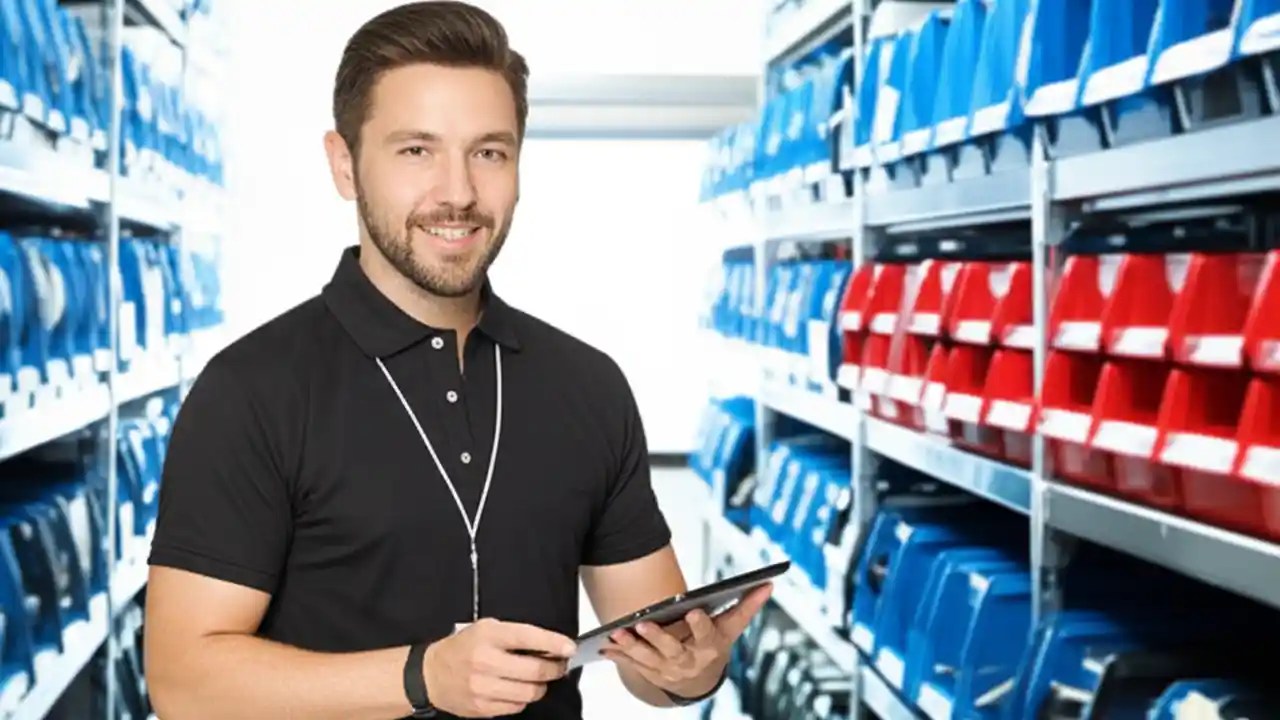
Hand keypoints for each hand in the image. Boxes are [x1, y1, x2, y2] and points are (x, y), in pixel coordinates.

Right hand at [422, 618, 575, 717]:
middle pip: (535, 670)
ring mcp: (483, 687)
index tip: (569, 648)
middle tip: (559, 665)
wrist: (432, 674)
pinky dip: (524, 698)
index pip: (529, 637)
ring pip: (530, 691)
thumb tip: (550, 645)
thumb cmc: (463, 648)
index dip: (554, 643)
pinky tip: (519, 689)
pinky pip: (517, 706)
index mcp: (488, 636)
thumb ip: (516, 635)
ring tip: (539, 679)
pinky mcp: (482, 707)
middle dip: (555, 668)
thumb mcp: (487, 629)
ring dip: (542, 686)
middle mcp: (485, 661)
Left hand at [600, 583, 771, 701]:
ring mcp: (667, 670)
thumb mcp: (732, 628)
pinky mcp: (650, 673)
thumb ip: (747, 606)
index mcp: (710, 647)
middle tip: (643, 623)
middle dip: (657, 638)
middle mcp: (688, 661)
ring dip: (630, 647)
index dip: (700, 624)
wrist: (701, 677)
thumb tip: (768, 584)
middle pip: (672, 650)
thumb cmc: (716, 644)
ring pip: (647, 659)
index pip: (706, 635)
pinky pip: (631, 664)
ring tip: (616, 631)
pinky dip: (618, 655)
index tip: (693, 611)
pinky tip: (604, 643)